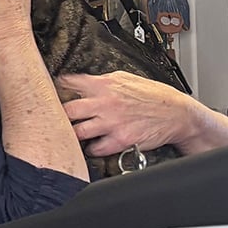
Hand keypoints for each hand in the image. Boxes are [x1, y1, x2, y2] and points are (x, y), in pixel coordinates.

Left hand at [57, 71, 227, 156]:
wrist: (177, 113)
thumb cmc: (154, 96)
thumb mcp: (127, 78)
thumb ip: (103, 82)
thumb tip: (83, 83)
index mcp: (106, 84)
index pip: (70, 83)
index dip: (57, 88)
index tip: (50, 93)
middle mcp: (106, 102)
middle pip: (67, 109)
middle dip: (60, 115)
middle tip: (58, 120)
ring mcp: (112, 123)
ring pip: (76, 132)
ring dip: (74, 135)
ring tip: (74, 135)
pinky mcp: (120, 140)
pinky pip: (95, 149)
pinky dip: (92, 149)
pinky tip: (95, 145)